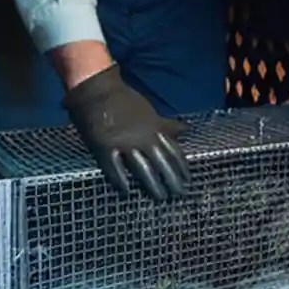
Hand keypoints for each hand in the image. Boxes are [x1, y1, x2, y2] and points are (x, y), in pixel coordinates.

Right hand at [61, 64, 191, 200]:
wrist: (99, 90)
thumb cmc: (125, 101)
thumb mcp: (150, 112)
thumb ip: (166, 125)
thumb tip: (186, 130)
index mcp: (155, 129)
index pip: (174, 151)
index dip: (182, 167)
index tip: (189, 180)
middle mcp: (144, 138)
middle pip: (162, 163)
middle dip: (172, 180)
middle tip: (179, 194)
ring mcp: (125, 144)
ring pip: (143, 169)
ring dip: (152, 185)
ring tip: (159, 197)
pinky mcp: (105, 148)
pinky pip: (115, 168)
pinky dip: (121, 181)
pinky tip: (126, 192)